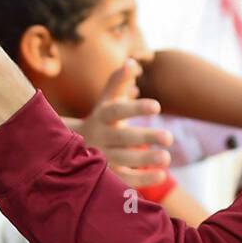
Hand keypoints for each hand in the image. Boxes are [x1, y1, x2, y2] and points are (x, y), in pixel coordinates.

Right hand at [74, 60, 173, 188]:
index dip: (135, 108)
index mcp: (101, 117)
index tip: (157, 106)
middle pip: (122, 137)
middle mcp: (100, 138)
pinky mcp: (108, 176)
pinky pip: (124, 180)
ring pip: (123, 160)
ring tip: (167, 157)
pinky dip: (142, 179)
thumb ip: (119, 81)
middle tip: (169, 137)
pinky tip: (161, 174)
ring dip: (144, 159)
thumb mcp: (107, 100)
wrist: (72, 150)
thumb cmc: (101, 120)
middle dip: (145, 138)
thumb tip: (132, 62)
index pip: (117, 111)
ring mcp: (103, 158)